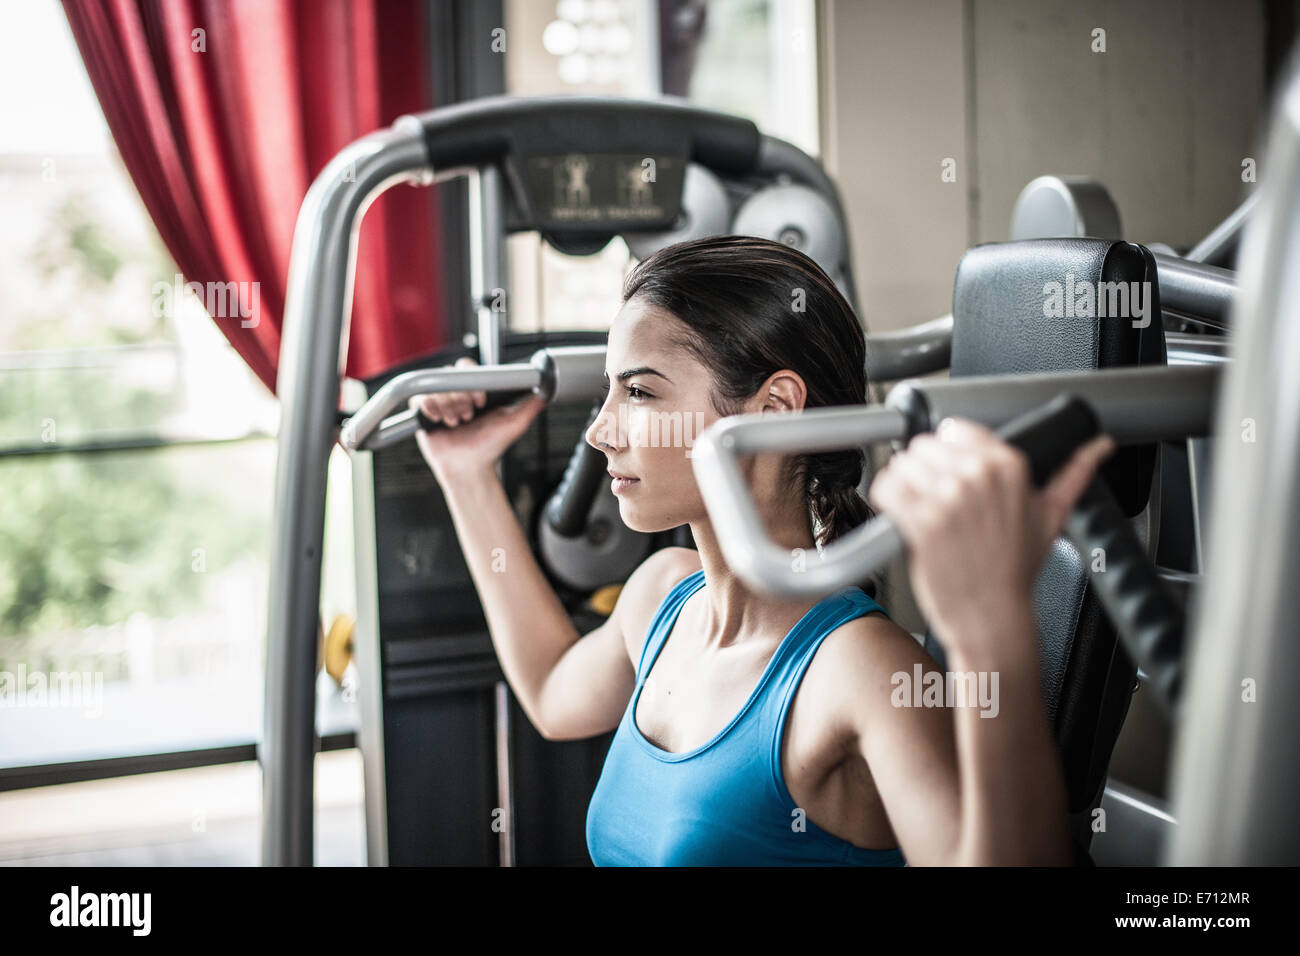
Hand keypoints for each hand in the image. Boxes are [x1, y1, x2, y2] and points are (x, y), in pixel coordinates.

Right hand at [409, 357, 547, 486]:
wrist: (471, 469)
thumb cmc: (490, 447)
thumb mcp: (516, 424)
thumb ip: (531, 405)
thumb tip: (548, 390)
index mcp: (474, 390)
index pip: (466, 367)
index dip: (472, 381)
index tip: (480, 400)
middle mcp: (456, 394)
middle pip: (449, 377)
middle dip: (460, 397)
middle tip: (469, 416)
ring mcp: (439, 403)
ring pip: (435, 389)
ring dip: (448, 407)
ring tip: (457, 424)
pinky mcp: (424, 415)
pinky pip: (418, 399)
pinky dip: (430, 409)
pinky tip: (441, 421)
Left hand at [867, 417, 1114, 652]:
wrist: (993, 617)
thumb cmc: (1015, 572)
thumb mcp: (1052, 516)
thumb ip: (1075, 473)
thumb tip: (1099, 446)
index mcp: (1009, 466)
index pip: (956, 430)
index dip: (947, 454)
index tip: (949, 474)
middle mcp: (979, 476)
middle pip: (925, 445)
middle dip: (924, 470)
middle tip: (934, 498)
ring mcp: (949, 498)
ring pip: (903, 463)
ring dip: (903, 484)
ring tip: (918, 508)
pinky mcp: (922, 521)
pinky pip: (887, 488)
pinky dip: (886, 499)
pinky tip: (900, 514)